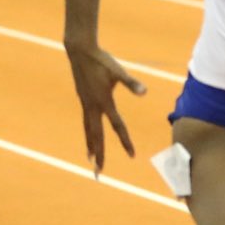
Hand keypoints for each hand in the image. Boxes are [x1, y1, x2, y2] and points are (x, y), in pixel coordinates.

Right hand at [64, 42, 146, 174]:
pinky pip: (85, 121)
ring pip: (88, 130)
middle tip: (99, 173)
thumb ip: (131, 83)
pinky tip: (89, 136)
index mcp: (104, 102)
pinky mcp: (82, 99)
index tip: (132, 156)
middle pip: (96, 136)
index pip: (118, 126)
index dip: (126, 141)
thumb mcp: (118, 71)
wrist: (79, 50)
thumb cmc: (102, 60)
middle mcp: (93, 106)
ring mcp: (85, 104)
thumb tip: (144, 92)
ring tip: (90, 161)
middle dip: (99, 155)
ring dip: (90, 146)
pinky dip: (87, 133)